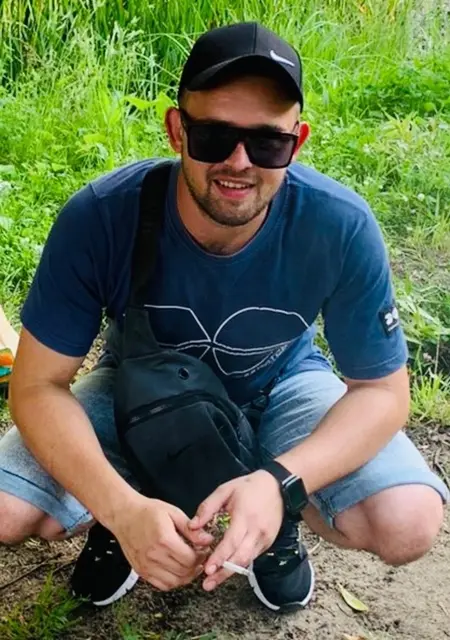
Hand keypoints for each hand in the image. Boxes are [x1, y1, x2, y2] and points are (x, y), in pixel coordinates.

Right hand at [110, 495, 213, 591]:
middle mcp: (154, 555)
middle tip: (200, 557)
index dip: (202, 557)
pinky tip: (177, 570)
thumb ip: (191, 529)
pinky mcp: (141, 571)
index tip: (205, 550)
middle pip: (184, 572)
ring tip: (190, 564)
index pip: (190, 559)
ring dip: (186, 576)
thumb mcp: (173, 513)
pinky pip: (161, 585)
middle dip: (196, 566)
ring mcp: (146, 566)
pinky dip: (173, 581)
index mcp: (164, 539)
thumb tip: (208, 540)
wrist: (124, 515)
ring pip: (174, 582)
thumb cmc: (148, 511)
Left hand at [189, 470, 283, 590]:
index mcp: (244, 516)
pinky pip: (252, 557)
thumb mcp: (225, 490)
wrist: (277, 487)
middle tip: (207, 583)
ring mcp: (264, 538)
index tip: (207, 569)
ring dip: (230, 572)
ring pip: (246, 561)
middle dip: (223, 573)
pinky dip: (239, 564)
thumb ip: (207, 507)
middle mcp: (256, 530)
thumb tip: (192, 525)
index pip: (232, 542)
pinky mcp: (267, 543)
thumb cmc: (249, 487)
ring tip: (213, 581)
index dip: (219, 557)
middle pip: (240, 557)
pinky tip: (227, 569)